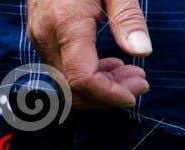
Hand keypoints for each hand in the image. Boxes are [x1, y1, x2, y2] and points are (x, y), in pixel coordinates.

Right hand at [27, 0, 150, 108]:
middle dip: (111, 94)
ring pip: (69, 82)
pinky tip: (115, 65)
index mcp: (65, 23)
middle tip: (142, 82)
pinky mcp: (44, 37)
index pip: (82, 79)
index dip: (109, 95)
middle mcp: (47, 35)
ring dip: (104, 87)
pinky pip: (64, 69)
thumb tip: (142, 51)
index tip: (136, 93)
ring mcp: (41, 37)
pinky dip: (91, 76)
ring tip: (134, 74)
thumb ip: (129, 18)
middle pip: (75, 88)